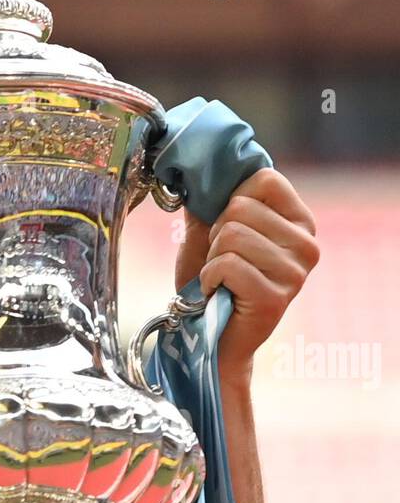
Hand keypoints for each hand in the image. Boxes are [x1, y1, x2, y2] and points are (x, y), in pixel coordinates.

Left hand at [173, 168, 319, 382]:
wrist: (211, 340)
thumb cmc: (212, 284)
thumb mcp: (209, 233)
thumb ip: (209, 199)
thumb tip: (195, 162)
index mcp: (300, 222)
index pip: (264, 179)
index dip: (230, 201)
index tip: (227, 231)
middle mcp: (307, 245)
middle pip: (241, 207)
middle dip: (216, 236)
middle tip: (223, 263)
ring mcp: (295, 273)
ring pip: (232, 235)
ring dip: (212, 259)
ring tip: (221, 280)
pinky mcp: (274, 297)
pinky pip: (226, 264)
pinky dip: (209, 279)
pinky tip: (217, 294)